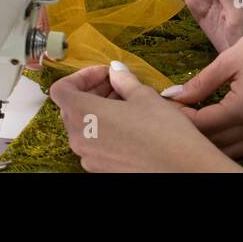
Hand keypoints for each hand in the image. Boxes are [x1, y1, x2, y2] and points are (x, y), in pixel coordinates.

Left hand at [48, 63, 241, 171]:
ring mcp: (89, 157)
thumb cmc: (163, 132)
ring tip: (126, 103)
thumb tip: (115, 71)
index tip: (103, 73)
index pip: (61, 90)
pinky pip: (93, 144)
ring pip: (83, 127)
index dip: (80, 76)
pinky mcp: (100, 169)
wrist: (181, 169)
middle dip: (91, 91)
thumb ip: (123, 81)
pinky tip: (129, 125)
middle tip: (116, 84)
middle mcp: (80, 138)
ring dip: (98, 110)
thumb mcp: (144, 96)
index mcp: (84, 114)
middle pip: (70, 108)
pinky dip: (104, 129)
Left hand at [165, 30, 242, 158]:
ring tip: (193, 122)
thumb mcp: (227, 61)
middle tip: (175, 115)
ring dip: (208, 140)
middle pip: (212, 141)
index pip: (202, 124)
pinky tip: (216, 132)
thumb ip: (200, 83)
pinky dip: (226, 146)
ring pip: (227, 151)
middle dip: (190, 130)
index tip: (167, 105)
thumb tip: (173, 96)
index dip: (180, 117)